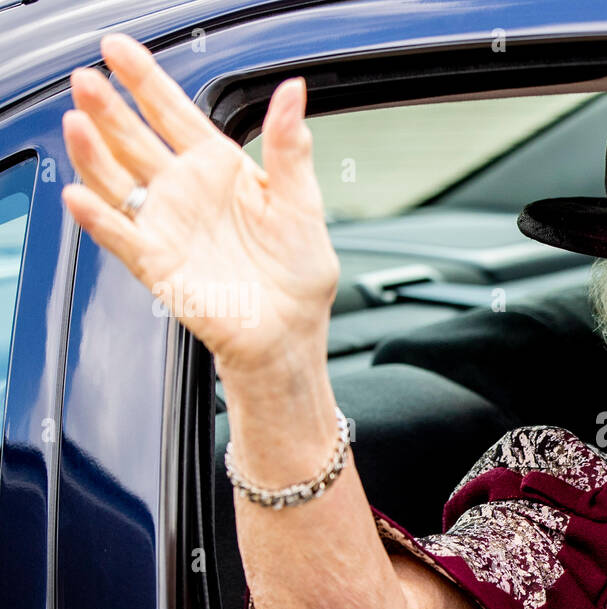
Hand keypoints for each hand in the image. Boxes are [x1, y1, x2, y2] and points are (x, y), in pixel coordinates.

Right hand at [60, 33, 338, 389]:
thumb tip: (292, 91)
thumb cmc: (298, 274)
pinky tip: (81, 195)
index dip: (145, 81)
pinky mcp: (158, 263)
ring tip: (78, 123)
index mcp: (220, 170)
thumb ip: (290, 146)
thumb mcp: (302, 202)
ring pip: (117, 181)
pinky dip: (98, 217)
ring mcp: (167, 226)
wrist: (290, 333)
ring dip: (93, 153)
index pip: (174, 114)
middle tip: (87, 80)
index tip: (118, 50)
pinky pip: (120, 236)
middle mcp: (186, 193)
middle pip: (135, 140)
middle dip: (109, 109)